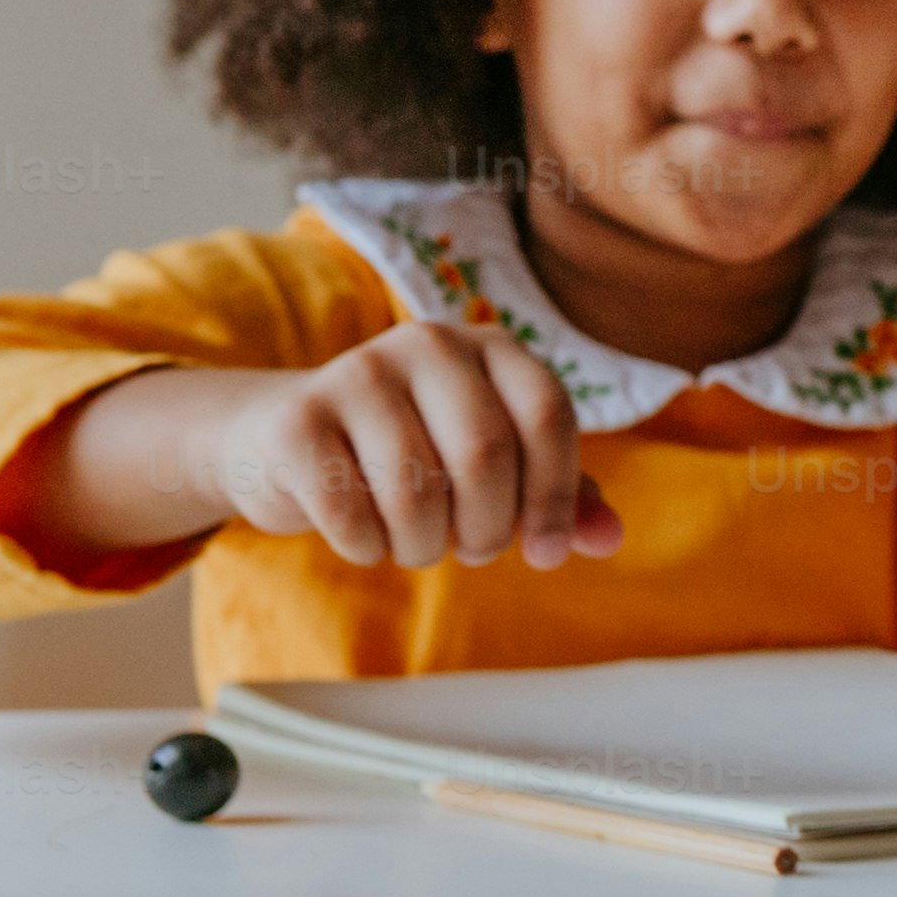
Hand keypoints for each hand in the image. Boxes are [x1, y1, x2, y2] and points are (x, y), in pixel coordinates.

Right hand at [175, 325, 623, 569]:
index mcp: (490, 347)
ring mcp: (355, 372)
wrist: (288, 442)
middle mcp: (427, 343)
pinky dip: (367, 547)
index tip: (547, 552)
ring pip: (415, 494)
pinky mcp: (297, 420)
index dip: (555, 496)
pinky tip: (363, 533)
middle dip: (487, 530)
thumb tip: (609, 539)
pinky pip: (351, 515)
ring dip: (424, 547)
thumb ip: (559, 500)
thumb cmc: (414, 459)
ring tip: (417, 541)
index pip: (547, 414)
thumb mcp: (496, 471)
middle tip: (473, 548)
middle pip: (484, 455)